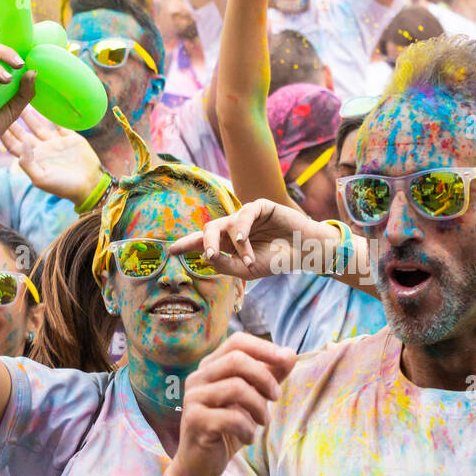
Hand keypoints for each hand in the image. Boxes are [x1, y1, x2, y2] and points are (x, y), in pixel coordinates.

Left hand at [0, 106, 102, 204]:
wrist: (90, 185)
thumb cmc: (63, 186)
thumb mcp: (41, 178)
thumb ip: (27, 162)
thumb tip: (22, 141)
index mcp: (33, 159)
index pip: (13, 144)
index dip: (4, 133)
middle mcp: (42, 149)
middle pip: (23, 132)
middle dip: (14, 120)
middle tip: (5, 104)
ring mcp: (56, 143)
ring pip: (39, 125)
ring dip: (31, 114)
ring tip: (22, 98)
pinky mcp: (70, 137)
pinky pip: (59, 123)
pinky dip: (54, 113)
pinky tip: (48, 102)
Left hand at [169, 198, 343, 277]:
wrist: (304, 252)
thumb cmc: (276, 260)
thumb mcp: (247, 269)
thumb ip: (226, 265)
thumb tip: (206, 257)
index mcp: (229, 243)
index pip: (202, 242)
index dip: (187, 244)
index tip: (170, 251)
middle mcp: (234, 228)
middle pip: (209, 229)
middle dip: (203, 242)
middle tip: (206, 255)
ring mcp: (246, 216)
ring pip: (226, 223)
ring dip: (234, 244)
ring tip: (245, 259)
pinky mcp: (260, 206)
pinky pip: (245, 213)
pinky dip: (242, 228)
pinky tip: (244, 239)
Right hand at [169, 333, 296, 475]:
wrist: (201, 465)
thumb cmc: (228, 428)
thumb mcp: (253, 399)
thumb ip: (269, 376)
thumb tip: (291, 354)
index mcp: (211, 366)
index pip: (237, 342)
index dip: (264, 347)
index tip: (287, 359)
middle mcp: (198, 377)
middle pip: (236, 360)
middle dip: (265, 378)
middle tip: (276, 397)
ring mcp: (193, 398)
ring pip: (236, 387)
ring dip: (259, 407)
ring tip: (262, 422)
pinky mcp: (194, 420)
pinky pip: (231, 417)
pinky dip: (248, 429)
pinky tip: (248, 438)